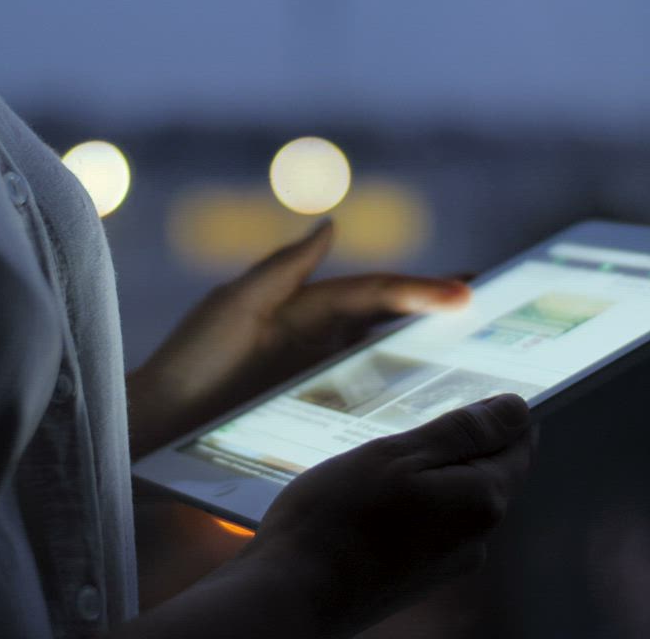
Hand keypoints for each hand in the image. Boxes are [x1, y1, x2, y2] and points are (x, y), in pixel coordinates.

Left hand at [128, 219, 469, 457]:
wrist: (158, 424)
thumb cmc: (191, 362)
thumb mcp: (235, 307)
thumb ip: (284, 269)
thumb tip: (333, 225)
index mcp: (303, 307)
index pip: (373, 292)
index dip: (419, 288)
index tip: (467, 287)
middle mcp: (316, 338)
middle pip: (387, 320)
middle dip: (435, 308)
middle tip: (491, 304)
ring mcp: (316, 376)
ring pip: (382, 357)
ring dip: (427, 349)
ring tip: (478, 348)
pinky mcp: (310, 412)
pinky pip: (363, 401)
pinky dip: (397, 395)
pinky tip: (427, 404)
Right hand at [237, 393, 534, 635]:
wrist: (291, 593)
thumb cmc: (338, 518)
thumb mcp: (399, 454)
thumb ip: (463, 432)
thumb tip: (517, 409)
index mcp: (482, 500)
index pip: (520, 442)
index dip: (497, 413)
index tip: (460, 395)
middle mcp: (476, 537)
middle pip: (485, 469)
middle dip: (450, 443)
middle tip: (398, 427)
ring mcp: (448, 561)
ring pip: (449, 495)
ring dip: (419, 473)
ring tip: (369, 467)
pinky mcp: (418, 576)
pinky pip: (425, 522)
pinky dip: (403, 503)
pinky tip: (362, 501)